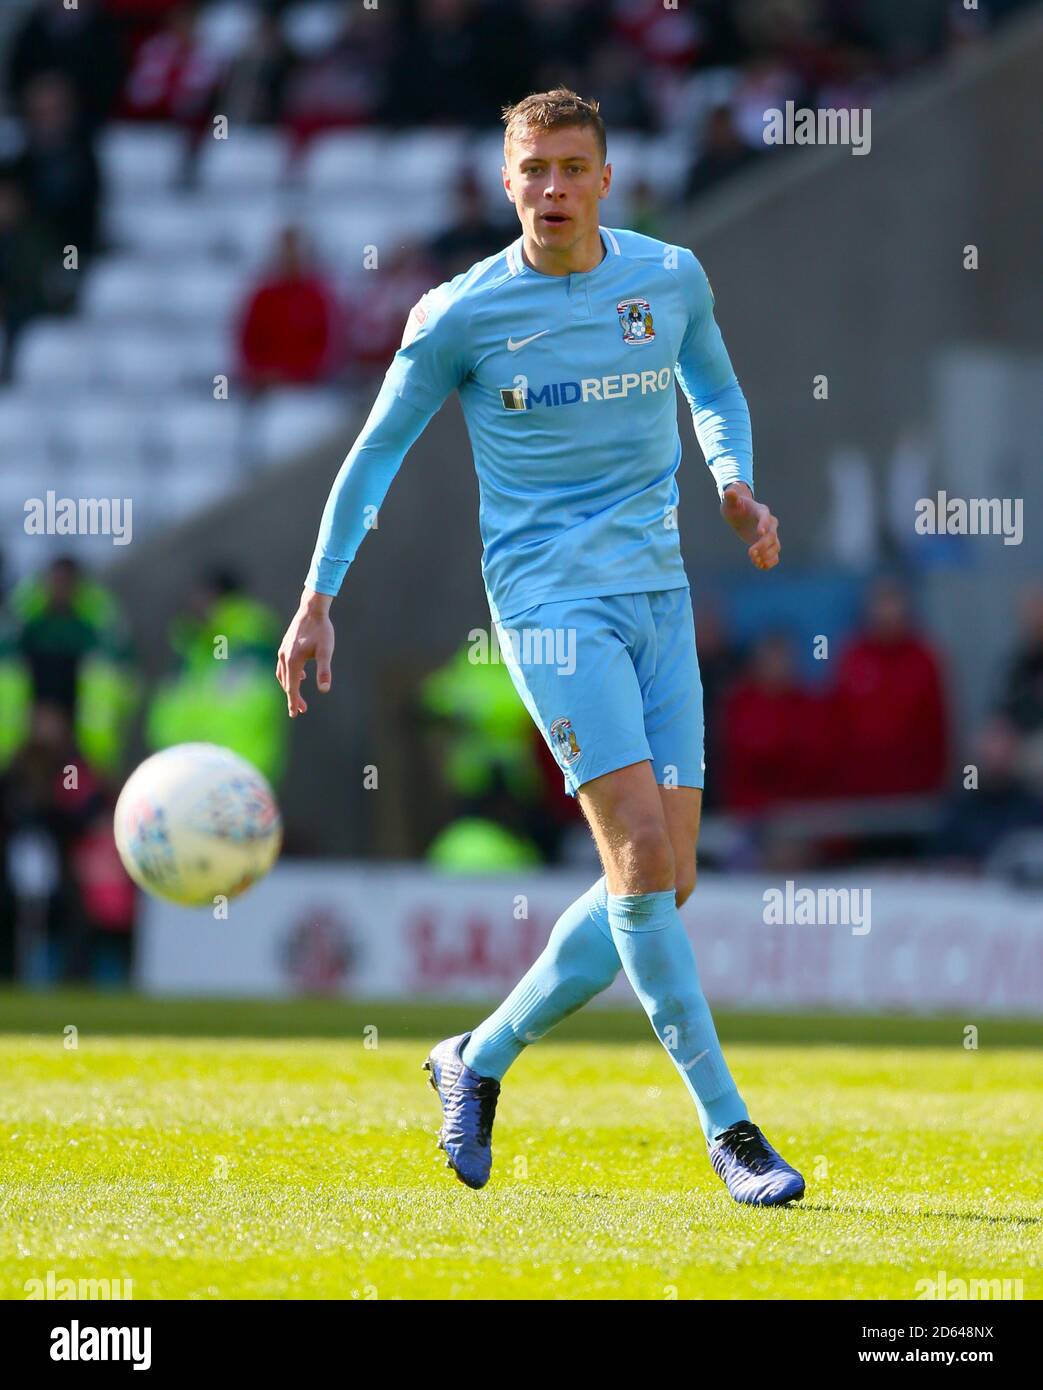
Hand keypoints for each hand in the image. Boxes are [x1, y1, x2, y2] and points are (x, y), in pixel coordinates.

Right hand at [275, 590, 334, 717]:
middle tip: (301, 710)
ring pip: (283, 675)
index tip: (295, 714)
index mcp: (293, 660)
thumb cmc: (322, 630)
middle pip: (287, 683)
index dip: (293, 701)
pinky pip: (284, 666)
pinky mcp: (285, 646)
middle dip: (293, 697)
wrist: (312, 609)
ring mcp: (283, 651)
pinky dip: (290, 675)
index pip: (292, 687)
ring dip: (290, 687)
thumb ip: (324, 671)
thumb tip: (324, 690)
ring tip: (299, 697)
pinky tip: (302, 676)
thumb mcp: (326, 651)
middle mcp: (284, 657)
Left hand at [721, 482, 780, 570]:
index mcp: (761, 511)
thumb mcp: (730, 503)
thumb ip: (731, 497)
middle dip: (762, 545)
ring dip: (766, 556)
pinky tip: (759, 566)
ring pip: (776, 547)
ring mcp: (770, 534)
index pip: (765, 517)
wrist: (739, 515)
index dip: (764, 524)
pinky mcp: (768, 545)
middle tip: (750, 553)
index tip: (759, 533)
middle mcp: (770, 523)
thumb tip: (729, 491)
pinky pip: (775, 555)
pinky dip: (769, 562)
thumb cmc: (734, 507)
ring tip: (754, 561)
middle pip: (772, 535)